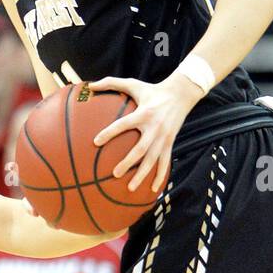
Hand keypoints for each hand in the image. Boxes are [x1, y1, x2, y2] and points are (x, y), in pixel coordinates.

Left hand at [91, 73, 198, 194]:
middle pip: (141, 149)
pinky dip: (160, 176)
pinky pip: (165, 163)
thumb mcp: (134, 83)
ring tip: (130, 187)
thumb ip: (112, 83)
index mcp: (144, 113)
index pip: (124, 124)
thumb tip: (91, 84)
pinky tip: (152, 190)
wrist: (181, 94)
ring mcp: (164, 137)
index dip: (110, 132)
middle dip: (128, 162)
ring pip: (153, 160)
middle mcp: (155, 127)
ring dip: (142, 175)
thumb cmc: (152, 90)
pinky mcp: (170, 143)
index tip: (96, 142)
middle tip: (114, 173)